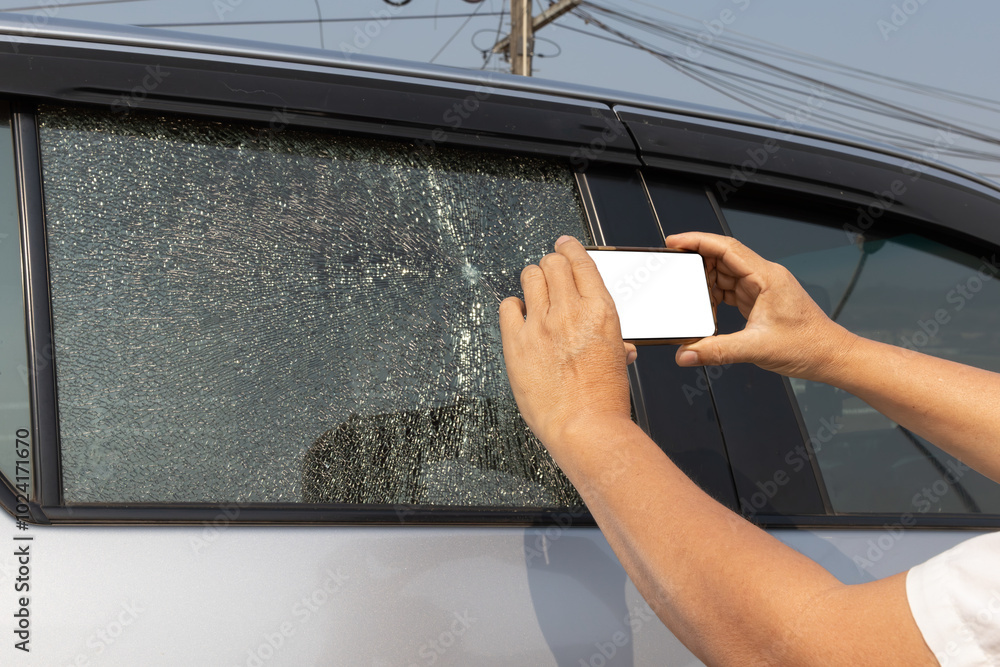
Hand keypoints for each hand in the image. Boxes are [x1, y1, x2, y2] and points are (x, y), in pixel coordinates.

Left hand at [499, 236, 635, 447]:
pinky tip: (519, 317)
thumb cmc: (604, 400)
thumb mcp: (617, 359)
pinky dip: (513, 307)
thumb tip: (616, 344)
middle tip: (549, 272)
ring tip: (534, 292)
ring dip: (532, 280)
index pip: (581, 263)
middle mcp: (570, 311)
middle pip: (552, 264)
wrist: (584, 427)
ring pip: (529, 276)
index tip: (563, 245)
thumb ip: (612, 340)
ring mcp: (540, 324)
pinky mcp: (516, 341)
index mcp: (600, 311)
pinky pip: (507, 306)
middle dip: (550, 264)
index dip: (570, 249)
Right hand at [666, 232, 856, 380]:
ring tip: (687, 293)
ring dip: (706, 282)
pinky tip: (707, 308)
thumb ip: (716, 351)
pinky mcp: (761, 300)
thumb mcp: (756, 348)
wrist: (831, 356)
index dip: (698, 240)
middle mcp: (765, 277)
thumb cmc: (808, 345)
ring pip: (726, 274)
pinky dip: (716, 296)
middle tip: (674, 269)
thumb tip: (685, 354)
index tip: (675, 241)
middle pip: (723, 257)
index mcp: (767, 277)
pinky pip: (732, 289)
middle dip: (697, 262)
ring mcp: (763, 288)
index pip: (727, 248)